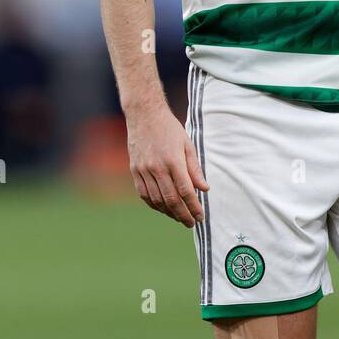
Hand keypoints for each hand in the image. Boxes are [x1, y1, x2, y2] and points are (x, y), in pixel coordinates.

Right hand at [126, 104, 208, 227]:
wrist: (144, 115)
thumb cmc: (169, 128)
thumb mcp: (187, 144)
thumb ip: (195, 169)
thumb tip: (204, 189)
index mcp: (173, 160)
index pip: (185, 190)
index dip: (194, 207)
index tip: (200, 216)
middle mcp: (157, 167)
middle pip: (171, 199)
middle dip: (183, 214)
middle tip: (191, 223)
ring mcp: (143, 170)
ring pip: (156, 199)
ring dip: (169, 212)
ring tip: (179, 217)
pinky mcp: (134, 170)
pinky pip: (144, 194)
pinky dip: (154, 204)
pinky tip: (163, 208)